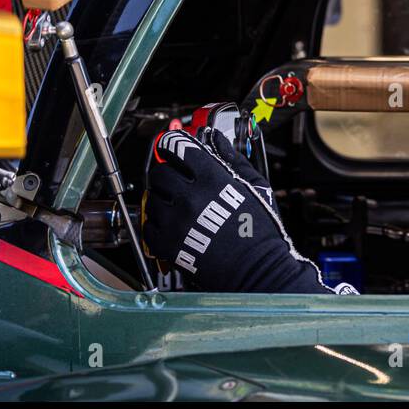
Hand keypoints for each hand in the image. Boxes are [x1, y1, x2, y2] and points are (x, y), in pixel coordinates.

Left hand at [143, 128, 355, 294]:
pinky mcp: (167, 244)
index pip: (179, 148)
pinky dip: (156, 223)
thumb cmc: (260, 229)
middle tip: (176, 179)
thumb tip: (217, 140)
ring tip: (177, 205)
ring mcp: (175, 221)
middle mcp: (189, 197)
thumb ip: (233, 159)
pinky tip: (172, 224)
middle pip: (159, 172)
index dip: (173, 143)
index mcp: (212, 179)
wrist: (256, 268)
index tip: (171, 145)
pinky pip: (148, 226)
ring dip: (161, 197)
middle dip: (166, 172)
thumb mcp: (254, 186)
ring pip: (151, 198)